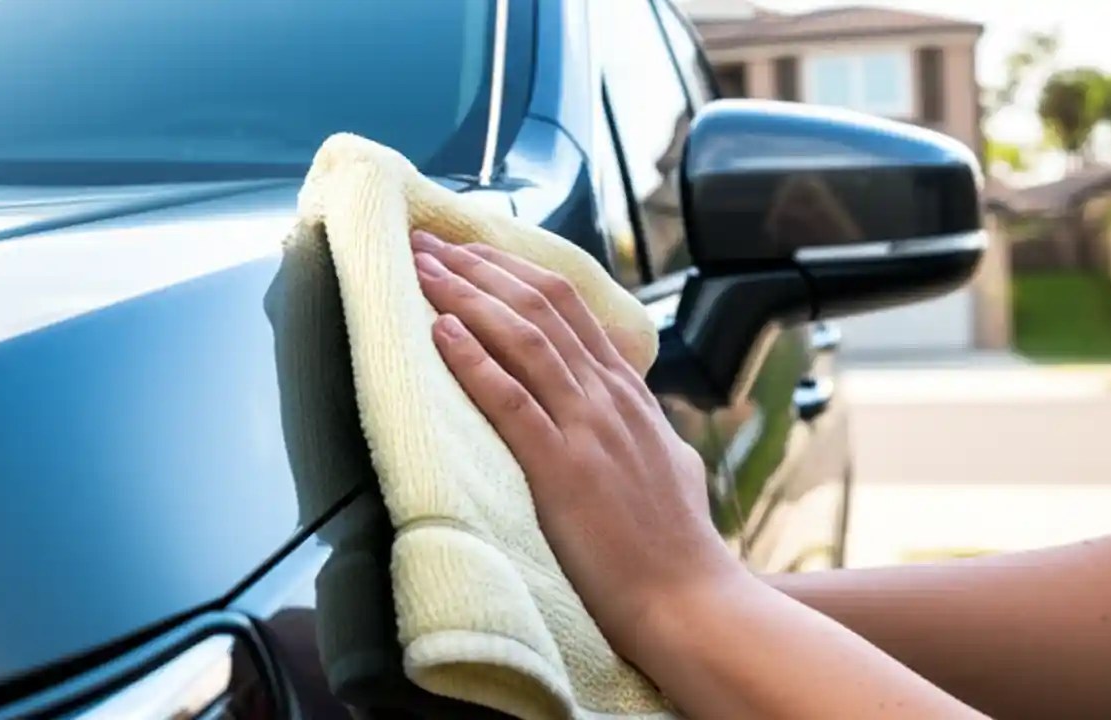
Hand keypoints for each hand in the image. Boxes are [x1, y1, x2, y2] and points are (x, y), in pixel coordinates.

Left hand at [409, 230, 740, 661]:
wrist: (689, 600)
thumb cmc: (676, 544)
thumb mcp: (668, 462)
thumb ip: (646, 425)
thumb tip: (634, 406)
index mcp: (628, 394)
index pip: (569, 306)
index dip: (513, 270)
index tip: (471, 249)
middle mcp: (609, 397)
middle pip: (540, 306)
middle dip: (480, 267)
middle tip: (428, 242)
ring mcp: (589, 428)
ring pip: (524, 338)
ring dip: (467, 296)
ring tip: (421, 268)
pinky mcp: (564, 469)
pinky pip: (511, 400)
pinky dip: (473, 360)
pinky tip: (440, 332)